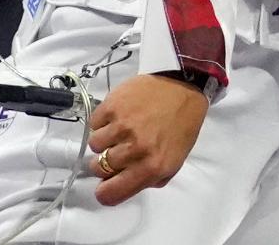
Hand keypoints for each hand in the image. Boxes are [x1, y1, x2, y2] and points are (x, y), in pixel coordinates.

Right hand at [85, 73, 209, 205]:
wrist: (184, 85)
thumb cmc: (182, 124)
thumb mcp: (175, 161)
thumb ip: (149, 179)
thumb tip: (122, 185)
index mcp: (152, 167)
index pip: (109, 194)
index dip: (105, 190)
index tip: (108, 182)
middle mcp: (135, 150)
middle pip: (98, 168)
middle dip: (106, 162)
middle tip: (120, 148)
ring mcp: (121, 127)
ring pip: (94, 145)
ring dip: (105, 140)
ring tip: (122, 129)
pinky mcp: (111, 106)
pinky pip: (94, 124)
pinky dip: (103, 121)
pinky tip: (120, 115)